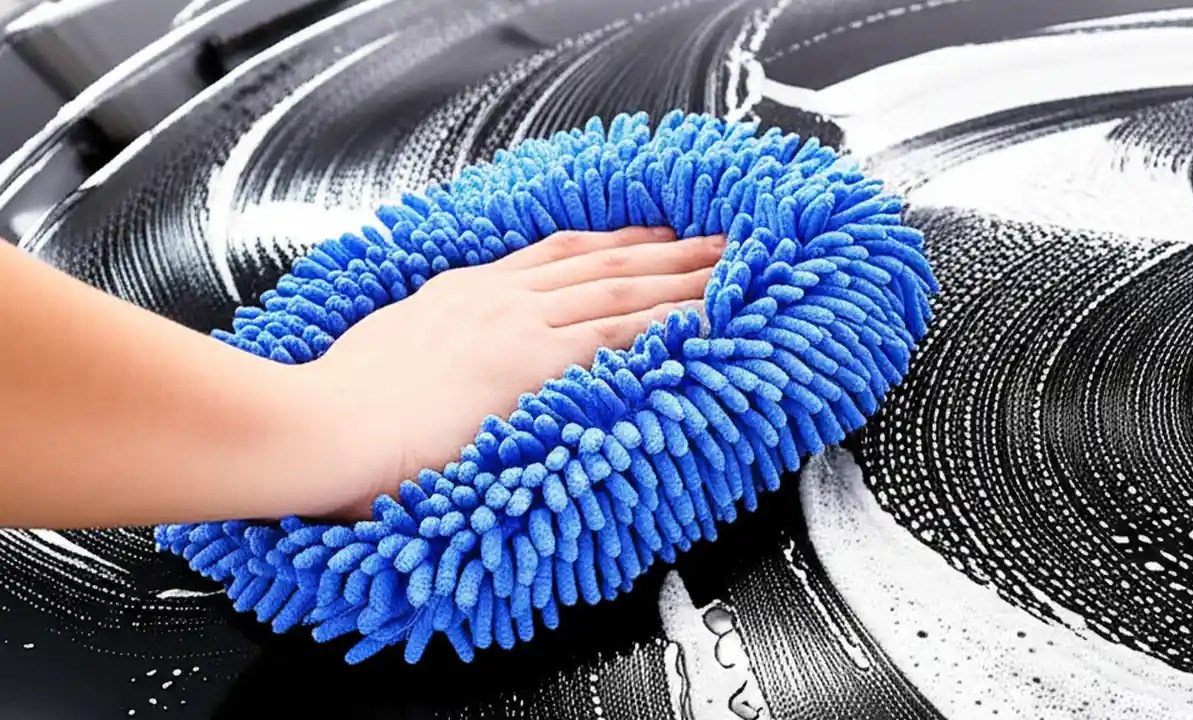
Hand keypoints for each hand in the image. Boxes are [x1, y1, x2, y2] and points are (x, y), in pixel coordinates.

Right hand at [299, 226, 724, 519]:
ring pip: (622, 290)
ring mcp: (520, 327)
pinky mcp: (533, 364)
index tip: (651, 236)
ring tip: (732, 265)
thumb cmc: (343, 406)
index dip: (613, 242)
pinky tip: (703, 316)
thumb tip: (447, 357)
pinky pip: (618, 335)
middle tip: (717, 238)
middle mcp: (501, 299)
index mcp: (467, 294)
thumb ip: (432, 345)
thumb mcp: (389, 352)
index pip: (558, 256)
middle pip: (604, 263)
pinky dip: (666, 321)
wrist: (324, 425)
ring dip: (683, 276)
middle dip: (668, 250)